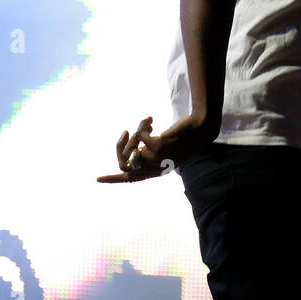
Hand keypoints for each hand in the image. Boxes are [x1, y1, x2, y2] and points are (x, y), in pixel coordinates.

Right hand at [96, 114, 212, 183]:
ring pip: (130, 150)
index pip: (131, 179)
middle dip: (119, 147)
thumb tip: (134, 149)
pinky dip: (141, 126)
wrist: (202, 128)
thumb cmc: (185, 137)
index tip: (98, 179)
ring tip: (146, 122)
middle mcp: (155, 168)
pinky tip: (151, 120)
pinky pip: (138, 137)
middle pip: (123, 165)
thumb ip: (150, 151)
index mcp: (157, 170)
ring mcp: (156, 158)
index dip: (113, 179)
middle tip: (125, 132)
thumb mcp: (166, 147)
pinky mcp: (158, 147)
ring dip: (134, 134)